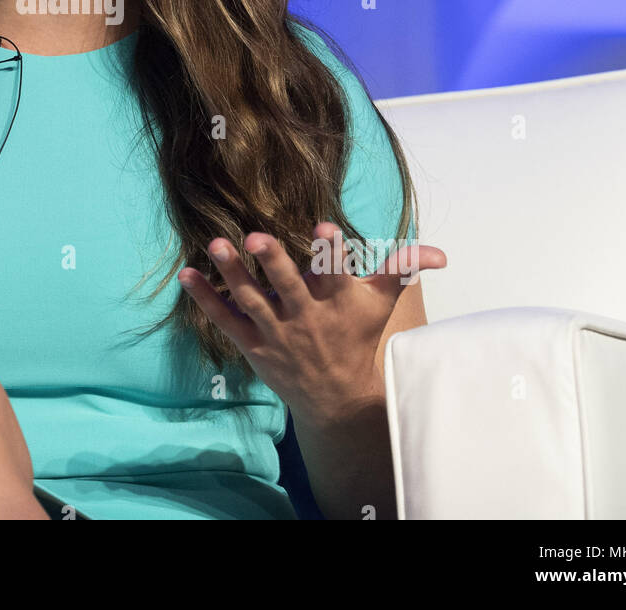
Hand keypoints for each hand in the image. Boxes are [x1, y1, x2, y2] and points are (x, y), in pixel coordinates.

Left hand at [177, 222, 446, 421]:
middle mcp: (306, 317)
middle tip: (255, 236)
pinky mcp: (252, 343)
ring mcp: (276, 332)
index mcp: (338, 302)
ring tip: (216, 244)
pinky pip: (225, 318)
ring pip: (251, 300)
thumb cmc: (358, 338)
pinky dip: (204, 298)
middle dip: (273, 261)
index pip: (337, 273)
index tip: (324, 227)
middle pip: (288, 286)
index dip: (332, 251)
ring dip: (232, 273)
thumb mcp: (381, 304)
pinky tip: (186, 274)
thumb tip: (439, 252)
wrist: (335, 397)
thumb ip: (402, 269)